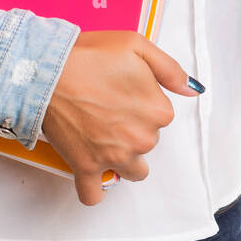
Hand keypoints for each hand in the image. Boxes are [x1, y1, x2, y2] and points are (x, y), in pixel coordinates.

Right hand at [41, 30, 201, 206]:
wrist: (47, 69)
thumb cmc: (89, 55)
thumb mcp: (136, 45)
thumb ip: (170, 69)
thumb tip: (193, 91)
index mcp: (158, 110)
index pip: (161, 114)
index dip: (142, 100)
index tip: (122, 89)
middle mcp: (141, 139)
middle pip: (147, 141)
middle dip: (132, 127)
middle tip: (106, 105)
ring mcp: (114, 157)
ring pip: (133, 170)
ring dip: (122, 157)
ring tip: (101, 133)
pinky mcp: (86, 167)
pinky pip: (94, 195)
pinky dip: (93, 187)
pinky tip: (90, 170)